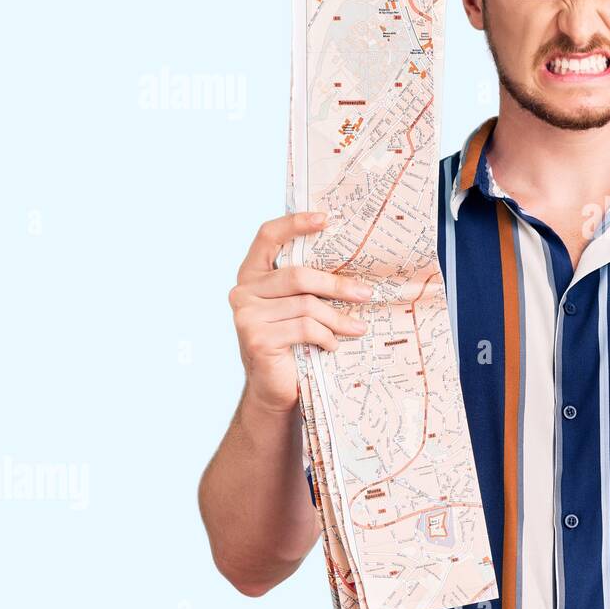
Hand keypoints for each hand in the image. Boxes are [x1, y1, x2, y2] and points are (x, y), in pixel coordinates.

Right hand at [228, 211, 372, 414]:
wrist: (275, 390)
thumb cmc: (293, 344)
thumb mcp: (298, 308)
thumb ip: (307, 286)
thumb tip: (354, 266)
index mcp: (252, 275)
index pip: (268, 236)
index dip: (295, 223)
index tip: (326, 219)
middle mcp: (242, 291)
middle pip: (298, 276)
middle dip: (337, 286)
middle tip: (366, 294)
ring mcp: (246, 315)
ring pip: (306, 305)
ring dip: (338, 319)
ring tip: (357, 328)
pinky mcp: (256, 337)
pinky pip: (305, 328)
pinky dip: (326, 336)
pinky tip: (333, 345)